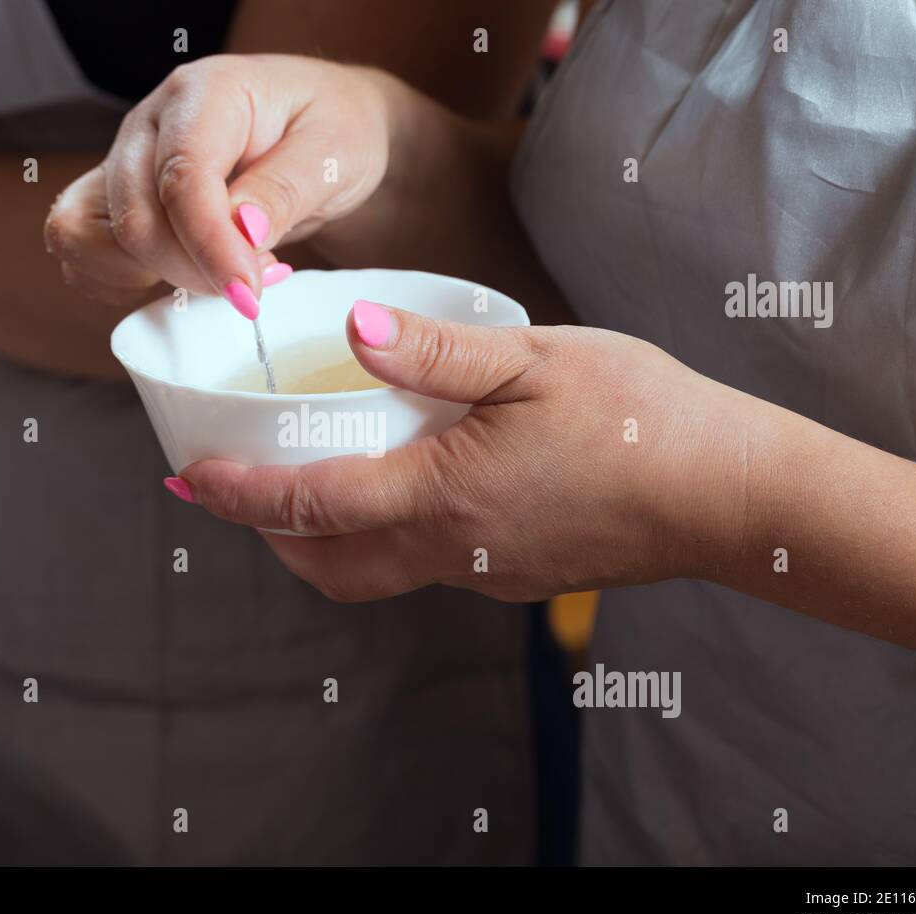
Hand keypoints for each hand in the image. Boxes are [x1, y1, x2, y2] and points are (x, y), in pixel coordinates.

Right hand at [44, 54, 395, 314]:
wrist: (323, 135)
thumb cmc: (331, 134)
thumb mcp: (332, 154)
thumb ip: (284, 191)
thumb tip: (241, 232)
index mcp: (203, 94)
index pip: (182, 178)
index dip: (211, 246)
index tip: (248, 293)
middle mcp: (149, 124)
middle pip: (135, 218)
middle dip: (193, 271)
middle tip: (253, 286)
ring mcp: (125, 161)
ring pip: (90, 235)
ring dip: (151, 276)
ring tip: (217, 277)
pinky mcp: (115, 197)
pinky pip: (81, 249)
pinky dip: (119, 280)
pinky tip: (178, 278)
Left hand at [173, 304, 762, 602]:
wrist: (726, 494)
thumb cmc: (640, 416)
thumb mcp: (533, 359)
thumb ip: (435, 350)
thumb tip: (353, 332)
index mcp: (442, 495)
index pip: (307, 507)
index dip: (238, 496)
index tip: (189, 479)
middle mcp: (452, 551)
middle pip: (326, 568)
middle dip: (268, 537)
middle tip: (235, 489)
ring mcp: (485, 575)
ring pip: (373, 577)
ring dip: (322, 546)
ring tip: (306, 489)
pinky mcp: (516, 578)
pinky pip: (426, 569)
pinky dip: (384, 541)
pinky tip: (405, 487)